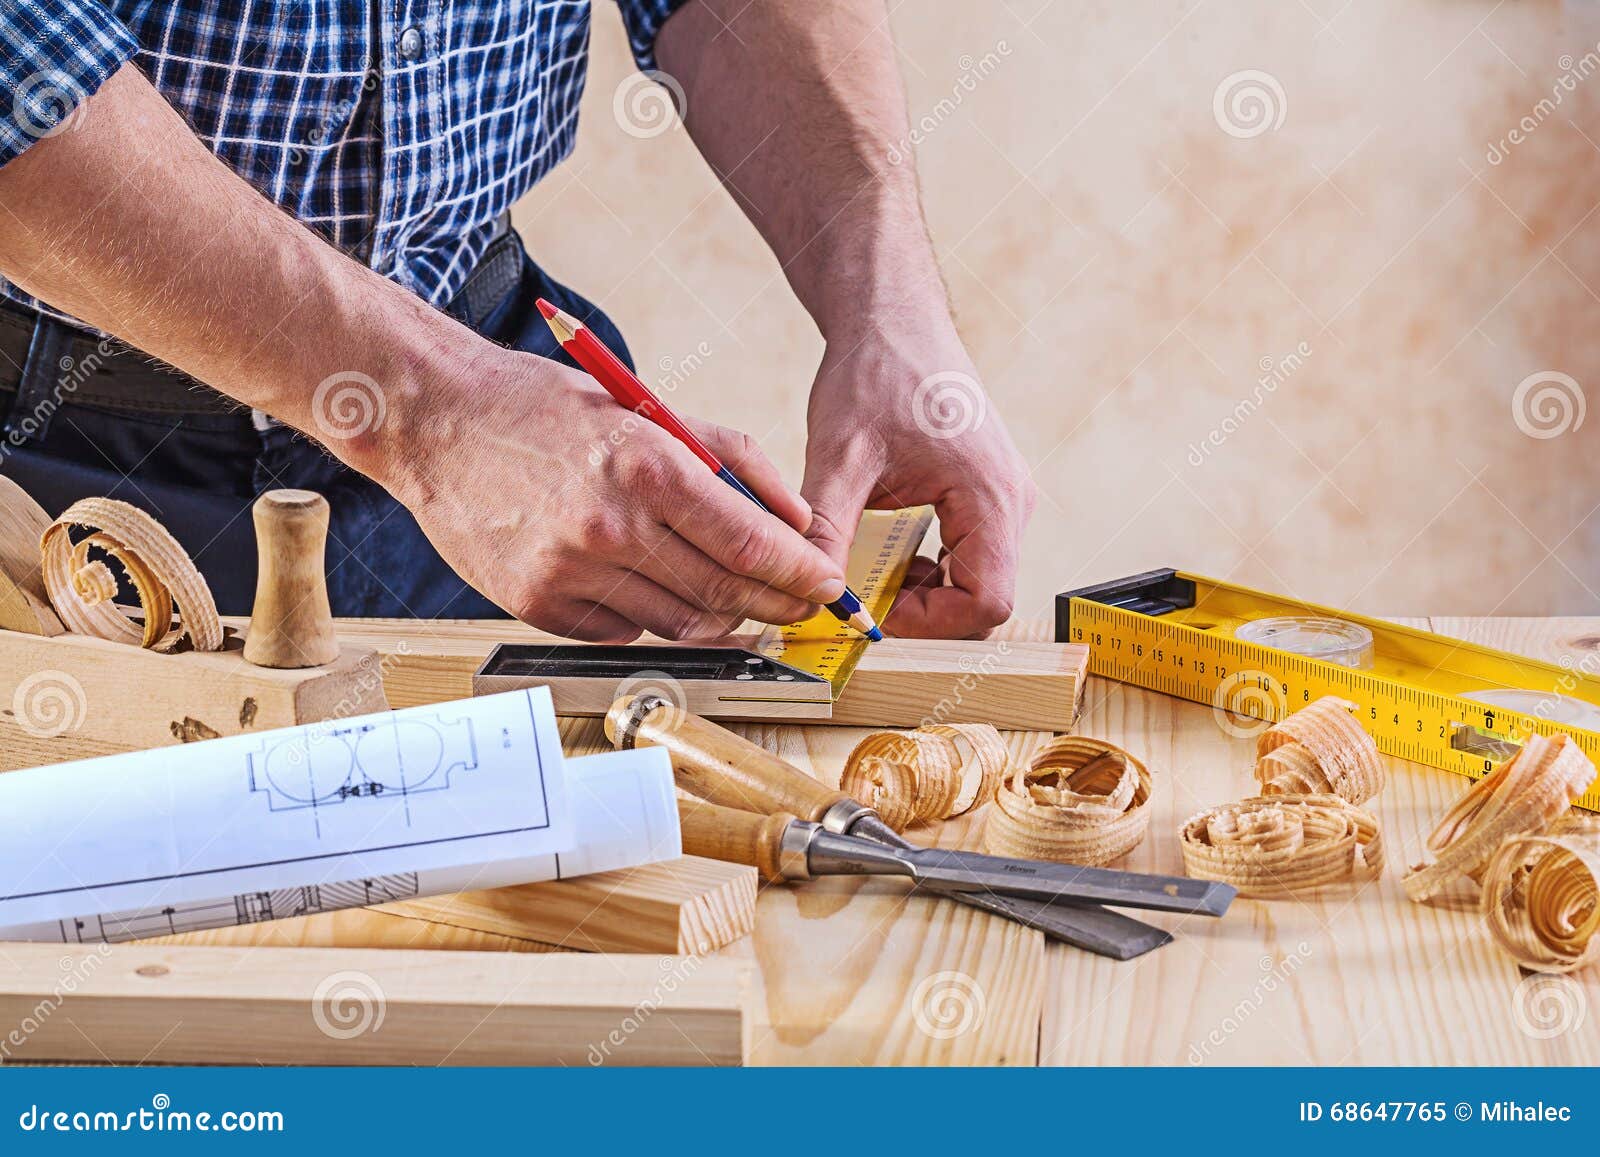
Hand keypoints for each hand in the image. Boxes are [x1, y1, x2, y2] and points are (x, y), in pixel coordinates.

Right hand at [373, 344, 844, 641]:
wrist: (436, 421)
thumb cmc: (544, 408)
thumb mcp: (647, 408)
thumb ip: (731, 457)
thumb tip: (795, 517)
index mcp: (646, 468)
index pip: (751, 543)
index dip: (801, 574)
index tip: (827, 585)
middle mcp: (610, 527)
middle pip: (724, 592)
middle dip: (777, 604)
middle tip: (802, 606)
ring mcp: (570, 572)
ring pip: (679, 623)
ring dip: (722, 617)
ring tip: (743, 603)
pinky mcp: (537, 605)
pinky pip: (623, 631)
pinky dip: (655, 619)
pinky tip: (662, 593)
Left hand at [800, 327, 1036, 638]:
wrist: (892, 317)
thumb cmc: (876, 371)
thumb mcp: (839, 458)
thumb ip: (826, 533)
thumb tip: (811, 595)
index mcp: (992, 496)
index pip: (988, 602)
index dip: (930, 624)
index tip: (874, 612)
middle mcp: (1011, 501)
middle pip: (985, 597)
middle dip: (924, 612)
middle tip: (864, 600)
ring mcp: (1002, 498)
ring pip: (976, 579)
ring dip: (925, 592)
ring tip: (869, 573)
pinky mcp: (984, 493)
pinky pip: (968, 554)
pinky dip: (928, 569)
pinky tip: (885, 553)